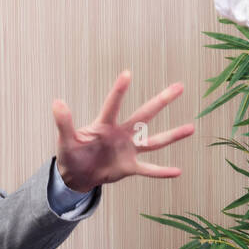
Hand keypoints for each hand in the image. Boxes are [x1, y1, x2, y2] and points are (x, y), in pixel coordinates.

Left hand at [50, 71, 194, 192]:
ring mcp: (128, 150)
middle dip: (161, 101)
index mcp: (104, 126)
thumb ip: (64, 123)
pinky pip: (149, 169)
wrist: (77, 174)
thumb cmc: (72, 153)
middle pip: (144, 115)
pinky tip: (177, 171)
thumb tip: (57, 102)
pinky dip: (161, 172)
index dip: (119, 91)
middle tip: (179, 87)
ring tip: (191, 127)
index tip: (127, 73)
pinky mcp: (130, 167)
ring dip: (172, 135)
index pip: (112, 105)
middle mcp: (121, 134)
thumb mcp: (65, 140)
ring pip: (154, 141)